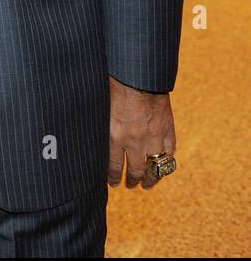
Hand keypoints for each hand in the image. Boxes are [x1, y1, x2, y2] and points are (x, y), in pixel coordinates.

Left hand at [107, 75, 175, 189]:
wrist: (138, 75)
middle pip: (135, 170)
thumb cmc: (113, 86)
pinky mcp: (167, 130)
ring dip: (151, 178)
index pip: (113, 166)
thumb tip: (91, 136)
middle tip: (130, 186)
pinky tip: (163, 167)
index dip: (112, 177)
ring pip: (154, 167)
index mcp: (114, 136)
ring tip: (147, 184)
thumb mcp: (99, 108)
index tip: (112, 184)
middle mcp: (134, 141)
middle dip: (132, 180)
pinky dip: (167, 162)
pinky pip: (170, 153)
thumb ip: (100, 126)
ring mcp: (153, 137)